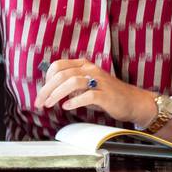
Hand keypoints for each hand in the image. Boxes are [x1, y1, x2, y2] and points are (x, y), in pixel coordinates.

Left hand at [34, 58, 151, 125]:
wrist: (132, 101)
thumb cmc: (107, 94)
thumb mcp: (87, 85)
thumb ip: (71, 84)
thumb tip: (49, 89)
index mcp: (84, 65)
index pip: (58, 65)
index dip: (47, 79)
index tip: (43, 92)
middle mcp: (91, 69)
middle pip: (62, 74)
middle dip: (47, 89)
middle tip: (39, 101)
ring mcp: (99, 81)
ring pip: (72, 82)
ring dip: (57, 94)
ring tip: (50, 104)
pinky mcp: (106, 94)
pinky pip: (88, 95)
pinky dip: (75, 101)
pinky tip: (68, 106)